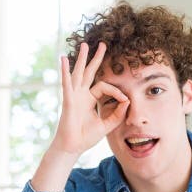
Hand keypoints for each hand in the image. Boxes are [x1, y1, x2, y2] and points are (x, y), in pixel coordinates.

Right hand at [49, 42, 128, 156]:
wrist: (73, 146)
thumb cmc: (86, 137)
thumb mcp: (107, 124)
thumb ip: (117, 114)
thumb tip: (128, 101)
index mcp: (90, 99)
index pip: (104, 86)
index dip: (117, 91)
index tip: (126, 100)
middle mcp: (81, 94)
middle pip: (90, 72)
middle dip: (96, 58)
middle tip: (102, 44)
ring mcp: (74, 95)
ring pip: (79, 73)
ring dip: (82, 59)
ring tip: (84, 45)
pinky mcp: (68, 100)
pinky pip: (67, 83)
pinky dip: (65, 71)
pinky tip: (63, 59)